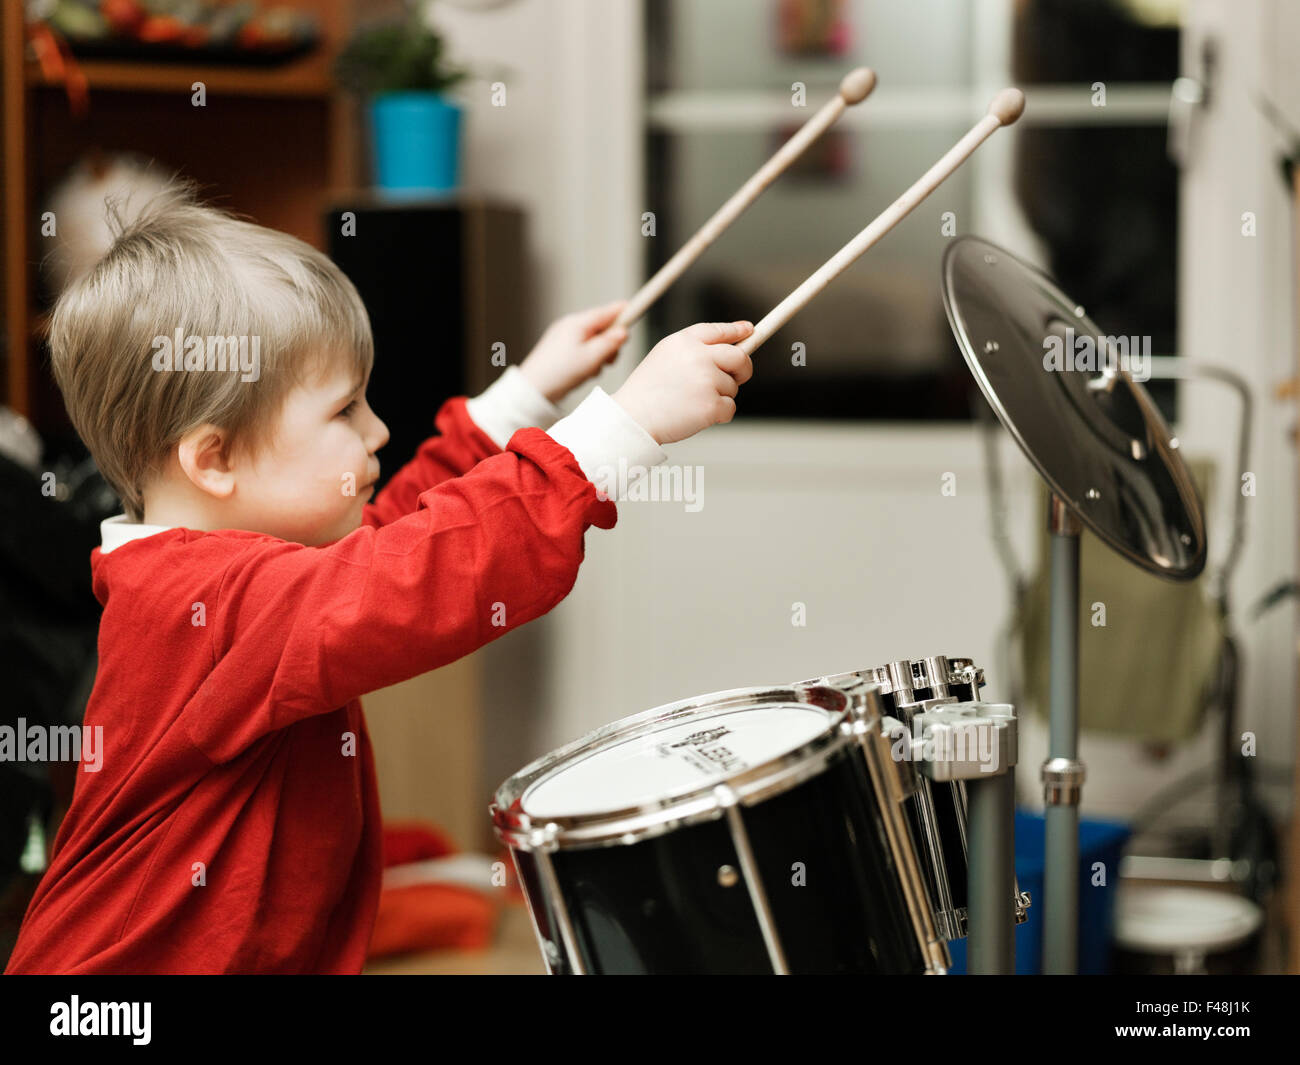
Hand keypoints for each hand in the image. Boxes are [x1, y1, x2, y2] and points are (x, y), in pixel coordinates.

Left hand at [518, 301, 629, 402]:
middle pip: (602, 327)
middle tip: (609, 360)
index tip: (636, 309)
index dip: (623, 312)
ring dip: (599, 355)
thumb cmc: (559, 373)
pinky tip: (582, 373)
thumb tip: (623, 332)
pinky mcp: (562, 349)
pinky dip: (589, 360)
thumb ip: (610, 343)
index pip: (606, 312)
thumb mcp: (591, 358)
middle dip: (610, 343)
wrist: (534, 389)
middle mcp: (570, 326)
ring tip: (591, 370)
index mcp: (577, 323)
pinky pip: (584, 349)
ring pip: (594, 340)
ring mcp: (565, 337)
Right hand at [612, 321, 754, 444]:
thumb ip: (694, 349)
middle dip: (743, 368)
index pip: (718, 331)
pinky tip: (697, 415)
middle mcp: (698, 356)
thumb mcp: (664, 356)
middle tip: (738, 377)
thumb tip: (729, 349)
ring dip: (720, 396)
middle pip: (739, 357)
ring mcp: (707, 379)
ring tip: (692, 402)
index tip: (749, 331)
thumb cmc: (646, 391)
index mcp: (684, 341)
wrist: (633, 417)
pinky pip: (730, 408)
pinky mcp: (712, 404)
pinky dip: (719, 415)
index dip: (737, 331)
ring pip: (732, 387)